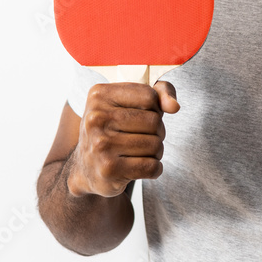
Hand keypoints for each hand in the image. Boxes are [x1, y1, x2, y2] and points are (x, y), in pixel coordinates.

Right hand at [67, 80, 178, 197]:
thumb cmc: (112, 130)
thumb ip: (159, 92)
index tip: (143, 115)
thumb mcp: (128, 102)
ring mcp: (100, 145)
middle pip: (154, 121)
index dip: (155, 108)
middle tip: (143, 137)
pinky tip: (141, 167)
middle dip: (157, 132)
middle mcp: (96, 118)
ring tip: (141, 152)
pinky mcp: (109, 169)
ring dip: (156, 152)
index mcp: (99, 95)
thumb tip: (174, 106)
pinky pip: (152, 167)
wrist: (86, 170)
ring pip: (155, 145)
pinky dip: (154, 169)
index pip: (149, 96)